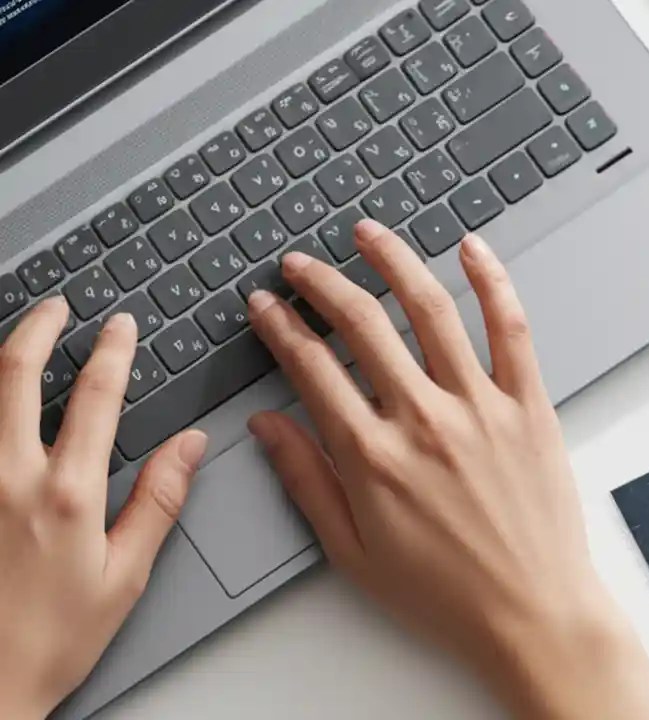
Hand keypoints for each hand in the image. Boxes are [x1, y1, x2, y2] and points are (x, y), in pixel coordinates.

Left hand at [0, 301, 206, 719]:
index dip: (111, 351)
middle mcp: (9, 478)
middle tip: (57, 308)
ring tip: (22, 335)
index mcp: (67, 493)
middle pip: (16, 374)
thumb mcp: (126, 574)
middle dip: (39, 328)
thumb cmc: (53, 638)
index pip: (95, 396)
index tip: (119, 326)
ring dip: (3, 355)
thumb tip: (189, 445)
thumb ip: (159, 500)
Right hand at [246, 221, 648, 719]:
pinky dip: (493, 282)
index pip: (311, 368)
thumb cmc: (445, 592)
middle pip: (361, 325)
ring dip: (393, 262)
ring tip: (368, 234)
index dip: (281, 327)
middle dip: (321, 283)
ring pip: (430, 311)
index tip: (266, 306)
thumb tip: (265, 427)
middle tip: (300, 264)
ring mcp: (480, 407)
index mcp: (372, 456)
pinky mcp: (529, 407)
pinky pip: (511, 330)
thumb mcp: (352, 551)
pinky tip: (472, 249)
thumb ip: (306, 481)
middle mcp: (423, 420)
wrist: (531, 613)